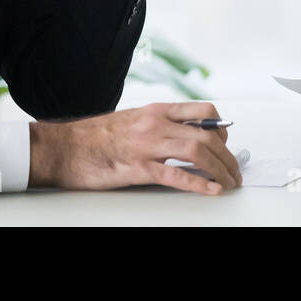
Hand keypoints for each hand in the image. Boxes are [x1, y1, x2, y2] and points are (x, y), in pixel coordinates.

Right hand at [28, 102, 241, 194]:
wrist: (64, 148)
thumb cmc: (97, 136)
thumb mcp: (135, 120)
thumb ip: (161, 125)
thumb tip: (189, 135)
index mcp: (158, 111)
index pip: (204, 112)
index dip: (222, 128)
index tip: (227, 144)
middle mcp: (156, 124)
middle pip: (207, 135)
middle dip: (228, 155)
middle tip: (235, 170)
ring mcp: (147, 145)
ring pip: (197, 151)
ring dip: (220, 169)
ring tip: (230, 181)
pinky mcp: (138, 168)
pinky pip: (175, 175)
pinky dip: (198, 183)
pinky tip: (212, 190)